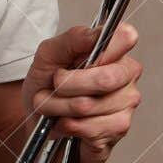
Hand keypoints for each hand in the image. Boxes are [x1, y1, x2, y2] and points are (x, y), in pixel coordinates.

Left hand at [22, 22, 142, 162]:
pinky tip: (66, 122)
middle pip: (105, 79)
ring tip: (54, 106)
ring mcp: (127, 102)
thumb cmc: (46, 83)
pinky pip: (91, 128)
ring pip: (90, 106)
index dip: (98, 51)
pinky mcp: (119, 128)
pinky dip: (69, 126)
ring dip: (61, 108)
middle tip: (55, 86)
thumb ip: (73, 39)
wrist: (35, 117)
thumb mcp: (49, 54)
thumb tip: (97, 33)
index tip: (76, 60)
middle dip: (67, 85)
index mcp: (114, 49)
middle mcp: (126, 74)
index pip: (125, 38)